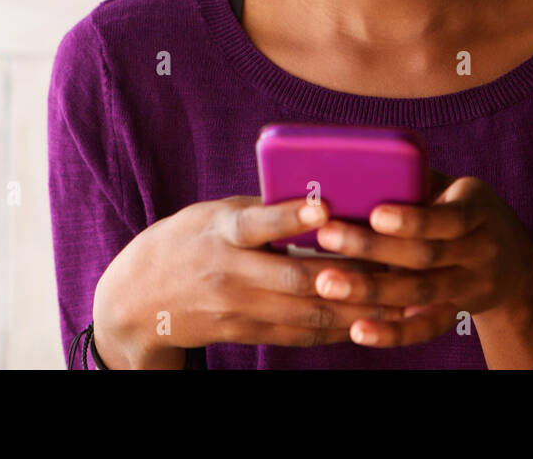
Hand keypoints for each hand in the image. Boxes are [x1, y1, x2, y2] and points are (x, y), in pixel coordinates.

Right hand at [91, 195, 401, 367]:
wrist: (137, 300)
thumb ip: (261, 210)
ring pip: (305, 312)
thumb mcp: (213, 214)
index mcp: (221, 234)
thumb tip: (318, 197)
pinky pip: (297, 335)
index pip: (256, 224)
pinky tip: (365, 320)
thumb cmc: (186, 241)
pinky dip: (334, 328)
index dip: (289, 217)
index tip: (323, 207)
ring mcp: (236, 309)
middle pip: (295, 278)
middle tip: (394, 263)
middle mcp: (228, 274)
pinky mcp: (244, 332)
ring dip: (353, 307)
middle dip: (348, 273)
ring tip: (395, 298)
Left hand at [308, 170, 532, 348]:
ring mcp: (470, 286)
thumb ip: (418, 178)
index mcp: (479, 209)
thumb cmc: (464, 210)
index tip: (375, 213)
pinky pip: (425, 327)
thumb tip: (360, 163)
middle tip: (326, 236)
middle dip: (373, 247)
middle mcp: (481, 250)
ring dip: (371, 289)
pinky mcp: (456, 315)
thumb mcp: (454, 189)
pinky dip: (392, 333)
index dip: (413, 219)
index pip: (449, 218)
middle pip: (426, 255)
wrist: (513, 263)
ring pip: (420, 292)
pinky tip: (358, 330)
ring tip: (326, 282)